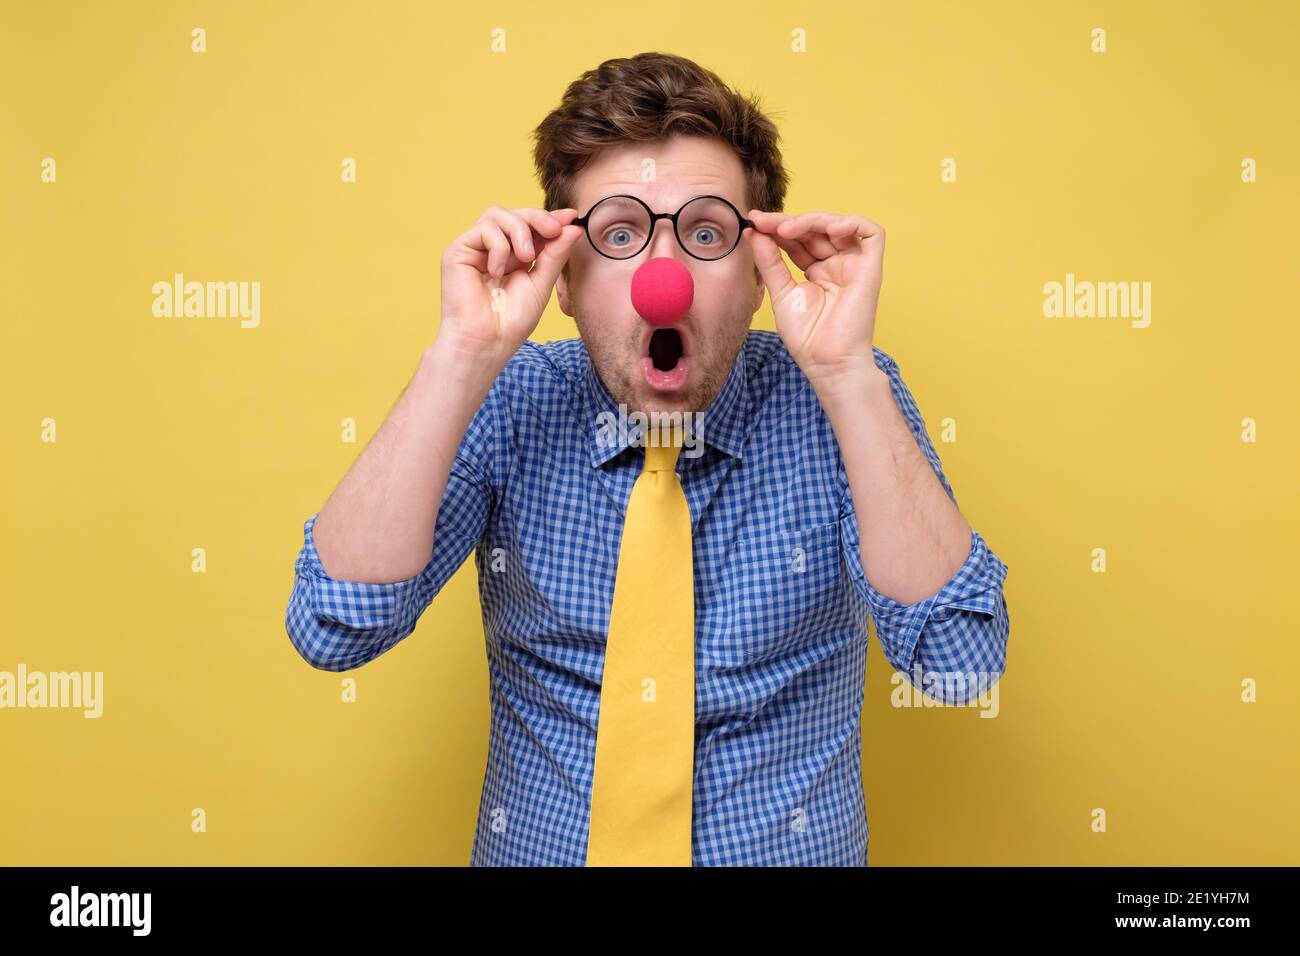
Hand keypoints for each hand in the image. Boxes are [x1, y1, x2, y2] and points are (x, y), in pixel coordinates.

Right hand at [438, 205, 583, 366]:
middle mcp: (492, 249)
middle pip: (514, 214)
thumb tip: (572, 226)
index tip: (571, 217)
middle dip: (538, 217)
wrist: (487, 341)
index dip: (549, 218)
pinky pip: (484, 229)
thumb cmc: (511, 321)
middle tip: (554, 230)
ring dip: (519, 231)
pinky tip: (498, 271)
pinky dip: (499, 247)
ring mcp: (474, 249)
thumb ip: (555, 254)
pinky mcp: (457, 251)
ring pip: (498, 214)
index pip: (530, 227)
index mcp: (513, 257)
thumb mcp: (542, 283)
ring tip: (525, 259)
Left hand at [743, 209, 883, 385]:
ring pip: (839, 226)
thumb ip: (770, 261)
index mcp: (817, 272)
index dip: (777, 228)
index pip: (798, 240)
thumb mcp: (780, 293)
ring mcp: (853, 266)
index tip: (754, 222)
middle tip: (764, 221)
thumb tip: (755, 232)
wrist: (827, 363)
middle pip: (815, 230)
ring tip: (786, 229)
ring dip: (812, 220)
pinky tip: (828, 228)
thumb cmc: (807, 338)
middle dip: (788, 222)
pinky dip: (852, 223)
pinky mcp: (870, 269)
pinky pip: (872, 233)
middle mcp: (836, 265)